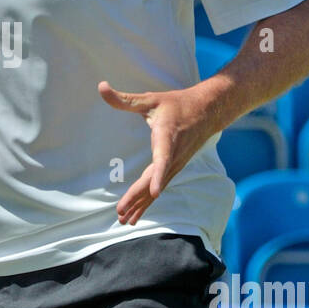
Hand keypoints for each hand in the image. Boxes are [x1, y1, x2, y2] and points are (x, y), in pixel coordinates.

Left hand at [99, 80, 215, 225]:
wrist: (207, 111)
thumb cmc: (176, 104)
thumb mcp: (150, 98)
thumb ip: (124, 98)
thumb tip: (101, 86)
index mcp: (167, 137)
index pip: (163, 160)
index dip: (159, 176)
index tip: (156, 193)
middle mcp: (173, 155)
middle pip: (154, 180)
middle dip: (138, 198)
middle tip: (120, 213)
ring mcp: (175, 165)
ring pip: (156, 188)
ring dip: (141, 205)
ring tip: (124, 220)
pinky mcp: (174, 169)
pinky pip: (158, 188)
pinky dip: (147, 202)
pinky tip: (135, 215)